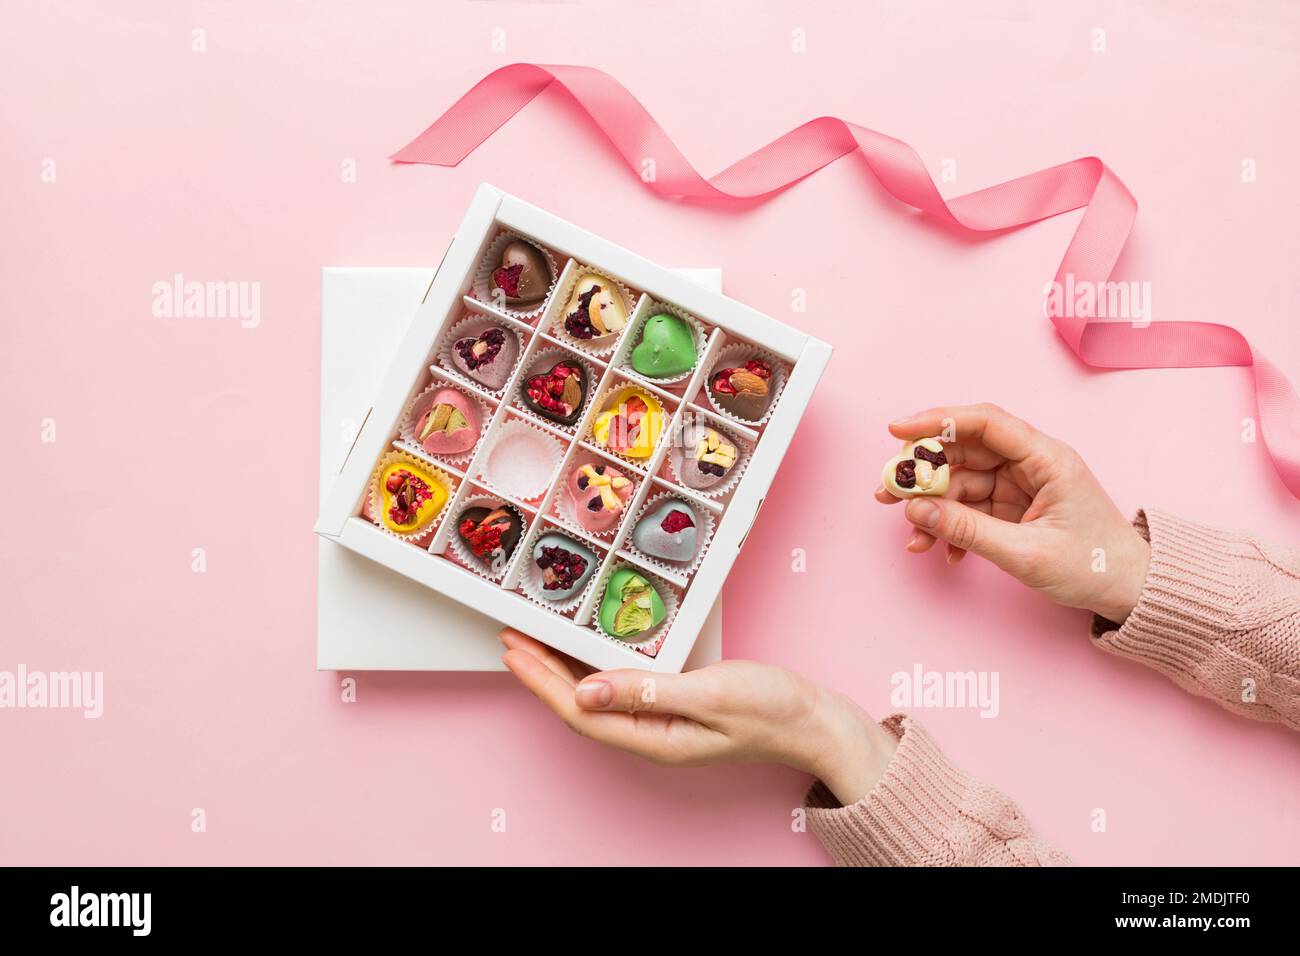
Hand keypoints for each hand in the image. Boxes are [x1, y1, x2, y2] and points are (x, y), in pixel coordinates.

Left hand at [500, 629, 896, 805]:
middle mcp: (651, 736)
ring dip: (564, 668)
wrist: (816, 721)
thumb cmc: (773, 709)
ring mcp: (663, 723)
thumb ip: (649, 692)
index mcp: (655, 740)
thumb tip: (587, 692)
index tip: (513, 651)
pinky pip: (623, 687)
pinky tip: (588, 647)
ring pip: (599, 696)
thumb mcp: (711, 694)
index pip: (581, 713)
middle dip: (542, 672)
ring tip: (535, 639)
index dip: (542, 682)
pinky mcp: (675, 706)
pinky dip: (597, 664)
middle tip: (510, 636)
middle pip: (581, 706)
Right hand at [877, 403, 1149, 623]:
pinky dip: (950, 526)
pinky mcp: (1013, 508)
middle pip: (964, 452)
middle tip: (887, 491)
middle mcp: (1030, 464)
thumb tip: (916, 510)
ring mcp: (1020, 486)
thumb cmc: (1094, 566)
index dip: (938, 420)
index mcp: (1046, 458)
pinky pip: (970, 508)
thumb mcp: (1025, 553)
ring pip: (961, 483)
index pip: (985, 422)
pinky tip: (940, 550)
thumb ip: (967, 530)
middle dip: (923, 472)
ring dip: (932, 508)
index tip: (897, 429)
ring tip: (910, 535)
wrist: (1128, 591)